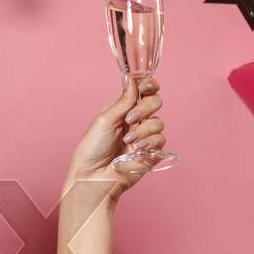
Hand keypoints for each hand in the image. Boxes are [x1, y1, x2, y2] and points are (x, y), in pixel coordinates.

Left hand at [65, 74, 165, 201]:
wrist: (93, 177)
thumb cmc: (92, 149)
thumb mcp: (105, 120)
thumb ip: (123, 100)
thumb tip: (130, 77)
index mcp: (122, 110)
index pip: (142, 91)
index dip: (148, 85)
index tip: (145, 86)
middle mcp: (135, 121)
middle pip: (155, 102)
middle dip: (146, 107)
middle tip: (130, 118)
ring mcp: (144, 137)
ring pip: (159, 122)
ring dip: (144, 129)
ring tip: (128, 140)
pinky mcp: (151, 152)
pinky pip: (161, 140)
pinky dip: (149, 142)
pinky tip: (137, 149)